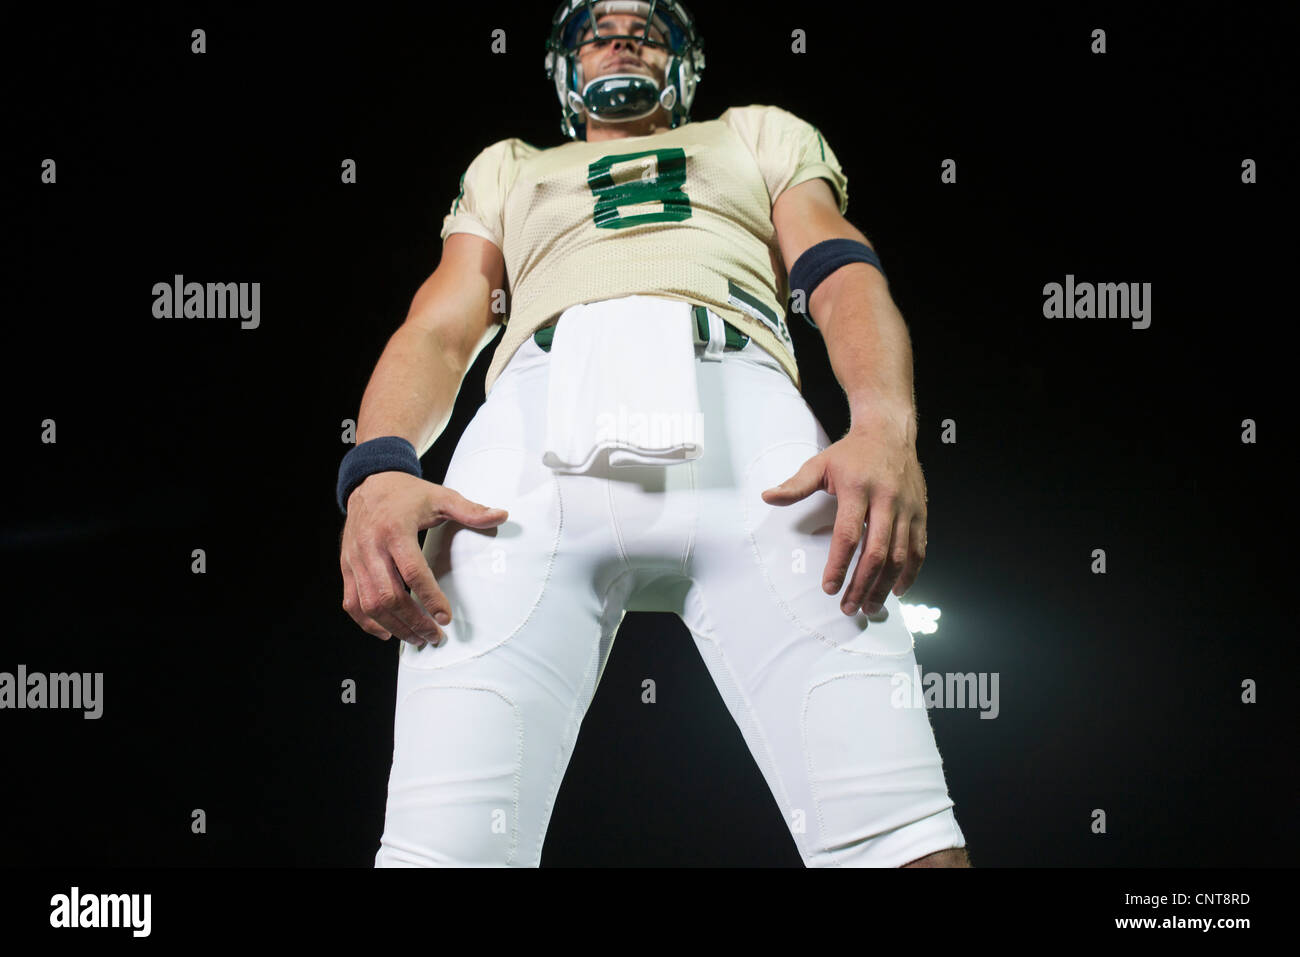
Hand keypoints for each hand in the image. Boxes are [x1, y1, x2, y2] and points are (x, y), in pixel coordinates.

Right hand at [340, 471, 507, 647]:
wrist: (370, 482)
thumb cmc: (407, 494)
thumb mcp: (440, 497)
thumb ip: (470, 510)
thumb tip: (502, 516)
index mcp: (395, 530)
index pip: (412, 572)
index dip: (430, 598)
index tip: (445, 618)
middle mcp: (371, 547)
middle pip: (388, 596)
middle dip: (413, 622)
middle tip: (435, 637)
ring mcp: (355, 559)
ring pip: (370, 604)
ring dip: (394, 627)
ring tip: (417, 639)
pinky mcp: (347, 567)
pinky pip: (351, 603)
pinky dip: (367, 623)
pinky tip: (387, 633)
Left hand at [761, 419, 926, 615]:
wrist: (890, 432)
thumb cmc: (852, 453)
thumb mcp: (820, 464)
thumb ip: (795, 485)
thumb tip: (767, 497)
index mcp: (858, 488)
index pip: (848, 534)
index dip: (839, 565)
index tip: (829, 588)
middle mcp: (886, 499)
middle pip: (876, 551)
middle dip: (862, 584)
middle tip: (848, 607)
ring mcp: (907, 508)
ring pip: (899, 555)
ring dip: (885, 585)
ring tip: (870, 606)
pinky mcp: (921, 513)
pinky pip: (918, 549)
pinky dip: (910, 573)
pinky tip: (897, 590)